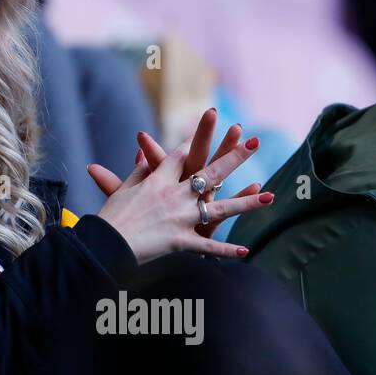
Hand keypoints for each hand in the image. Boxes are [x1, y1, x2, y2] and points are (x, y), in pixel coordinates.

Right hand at [91, 130, 271, 262]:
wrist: (105, 243)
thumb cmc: (111, 217)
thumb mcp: (122, 190)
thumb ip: (137, 172)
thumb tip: (141, 155)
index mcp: (157, 180)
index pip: (181, 156)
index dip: (197, 139)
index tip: (212, 124)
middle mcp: (173, 195)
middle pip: (209, 171)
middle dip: (233, 157)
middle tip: (254, 143)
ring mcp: (180, 217)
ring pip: (220, 208)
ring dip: (246, 203)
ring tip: (270, 197)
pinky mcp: (181, 241)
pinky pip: (208, 246)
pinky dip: (226, 250)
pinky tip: (246, 250)